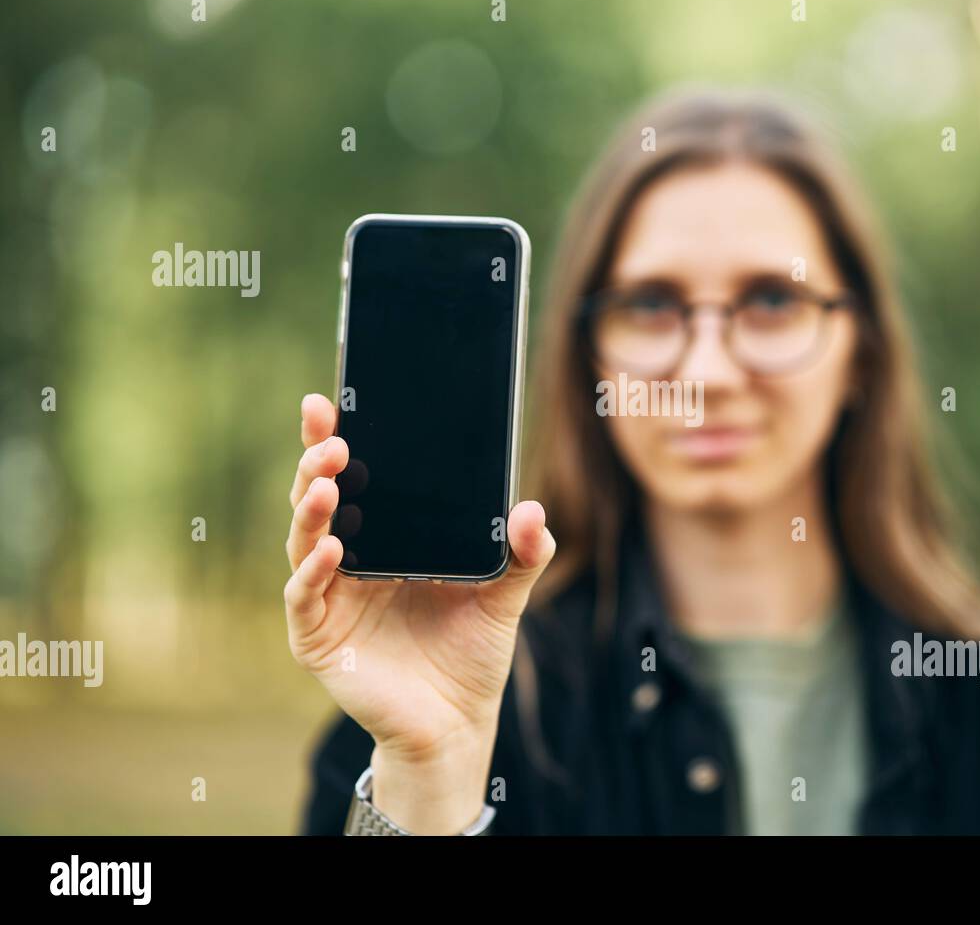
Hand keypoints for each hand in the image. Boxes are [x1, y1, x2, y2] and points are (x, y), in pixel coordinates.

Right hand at [283, 393, 554, 830]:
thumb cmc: (472, 653)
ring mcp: (328, 596)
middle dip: (318, 463)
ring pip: (305, 540)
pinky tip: (331, 549)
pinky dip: (312, 571)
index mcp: (385, 538)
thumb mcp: (505, 595)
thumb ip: (524, 553)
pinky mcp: (319, 636)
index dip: (337, 440)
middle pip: (321, 499)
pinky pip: (304, 597)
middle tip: (332, 436)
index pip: (356, 479)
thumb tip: (531, 511)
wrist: (457, 722)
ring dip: (312, 508)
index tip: (334, 401)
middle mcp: (349, 559)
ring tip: (329, 483)